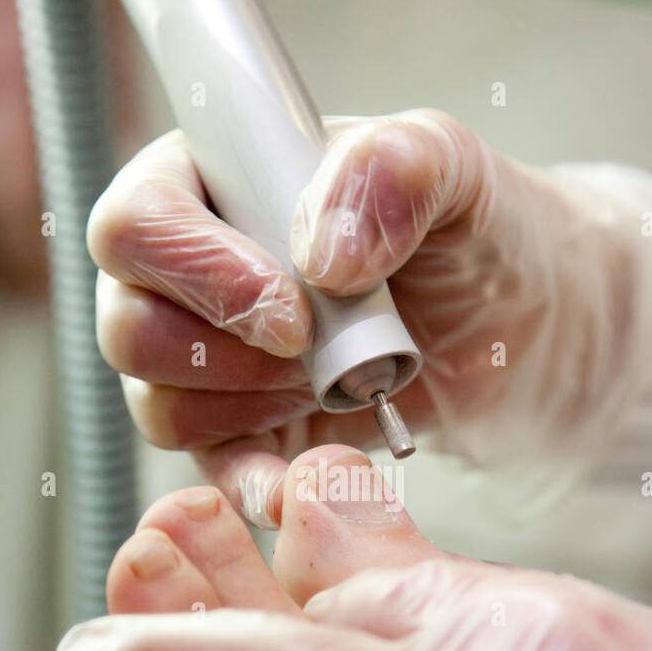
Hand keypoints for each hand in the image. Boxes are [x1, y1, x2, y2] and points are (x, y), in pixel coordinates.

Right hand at [88, 111, 651, 523]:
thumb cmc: (478, 232)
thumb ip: (392, 169)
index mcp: (219, 183)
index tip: (292, 309)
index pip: (138, 223)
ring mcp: (213, 362)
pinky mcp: (247, 436)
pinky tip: (307, 475)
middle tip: (315, 352)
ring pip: (159, 404)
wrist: (522, 329)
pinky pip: (212, 471)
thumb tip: (320, 251)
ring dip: (249, 408)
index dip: (197, 272)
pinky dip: (256, 481)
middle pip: (128, 323)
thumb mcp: (456, 169)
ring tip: (336, 382)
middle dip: (223, 352)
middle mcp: (195, 274)